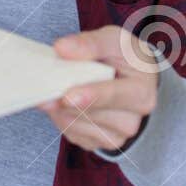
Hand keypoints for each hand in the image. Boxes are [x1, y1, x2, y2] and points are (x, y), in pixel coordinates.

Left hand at [40, 25, 160, 151]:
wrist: (132, 81)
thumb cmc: (125, 58)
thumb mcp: (114, 40)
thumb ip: (91, 43)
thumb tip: (62, 48)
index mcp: (142, 93)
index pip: (113, 96)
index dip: (90, 97)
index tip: (68, 97)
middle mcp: (132, 122)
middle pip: (88, 113)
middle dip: (63, 98)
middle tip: (44, 85)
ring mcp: (115, 137)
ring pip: (73, 123)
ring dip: (58, 105)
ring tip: (60, 86)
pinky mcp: (97, 144)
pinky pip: (69, 131)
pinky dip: (60, 115)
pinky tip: (66, 101)